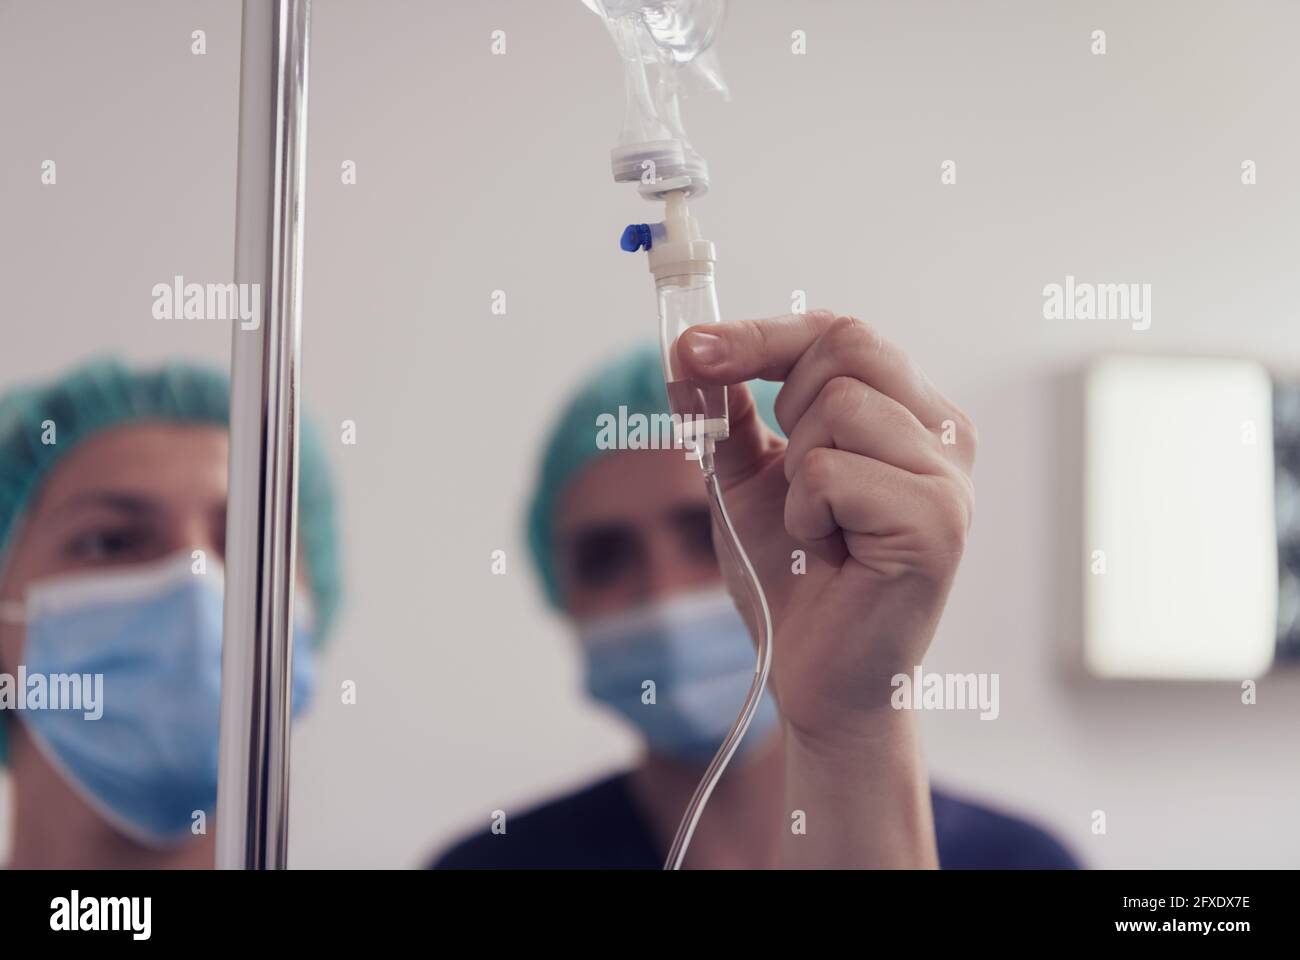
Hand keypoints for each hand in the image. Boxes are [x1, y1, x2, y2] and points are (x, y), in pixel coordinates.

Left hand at [677, 310, 976, 750]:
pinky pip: (832, 472)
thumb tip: (686, 352)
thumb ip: (723, 412)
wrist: (813, 677)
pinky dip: (806, 514)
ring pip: (837, 407)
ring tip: (819, 528)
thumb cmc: (792, 579)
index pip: (842, 332)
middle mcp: (946, 434)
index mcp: (912, 414)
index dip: (761, 334)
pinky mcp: (938, 523)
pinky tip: (831, 554)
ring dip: (796, 475)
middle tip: (795, 483)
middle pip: (846, 346)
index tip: (690, 349)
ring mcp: (950, 478)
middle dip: (785, 408)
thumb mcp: (745, 478)